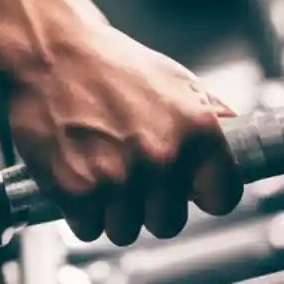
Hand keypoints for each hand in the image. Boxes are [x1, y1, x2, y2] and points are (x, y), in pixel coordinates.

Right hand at [2, 20, 241, 244]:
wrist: (49, 53)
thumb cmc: (108, 64)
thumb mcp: (175, 80)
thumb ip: (208, 114)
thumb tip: (235, 132)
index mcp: (197, 131)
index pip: (224, 197)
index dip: (204, 195)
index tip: (191, 191)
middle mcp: (163, 158)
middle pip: (169, 223)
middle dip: (150, 206)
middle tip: (131, 176)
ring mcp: (120, 178)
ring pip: (126, 231)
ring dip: (112, 211)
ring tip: (100, 170)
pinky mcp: (78, 191)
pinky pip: (87, 229)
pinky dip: (79, 211)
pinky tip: (77, 175)